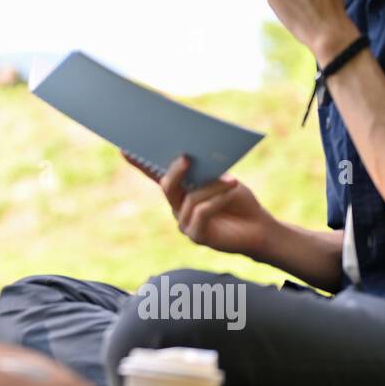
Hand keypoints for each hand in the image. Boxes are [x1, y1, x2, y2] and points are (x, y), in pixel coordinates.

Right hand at [122, 152, 274, 257]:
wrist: (259, 228)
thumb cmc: (239, 201)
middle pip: (167, 186)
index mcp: (180, 190)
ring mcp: (184, 222)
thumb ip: (205, 173)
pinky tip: (232, 191)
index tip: (125, 149)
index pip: (155, 174)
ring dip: (212, 186)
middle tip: (186, 158)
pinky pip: (202, 212)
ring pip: (189, 198)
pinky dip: (218, 199)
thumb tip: (190, 158)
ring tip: (233, 181)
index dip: (140, 163)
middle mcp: (177, 206)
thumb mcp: (222, 179)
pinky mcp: (196, 236)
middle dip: (176, 171)